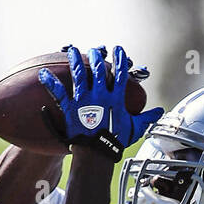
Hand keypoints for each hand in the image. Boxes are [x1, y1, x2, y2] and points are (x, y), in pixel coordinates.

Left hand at [39, 44, 162, 160]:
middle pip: (98, 68)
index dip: (120, 59)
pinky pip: (58, 92)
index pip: (120, 73)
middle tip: (94, 50)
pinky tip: (43, 73)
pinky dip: (50, 82)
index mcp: (116, 98)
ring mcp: (84, 100)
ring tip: (72, 50)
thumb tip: (160, 111)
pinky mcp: (71, 108)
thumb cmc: (116, 142)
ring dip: (75, 60)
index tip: (119, 49)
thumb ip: (147, 117)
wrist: (98, 154)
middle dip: (96, 56)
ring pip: (78, 74)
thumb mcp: (135, 129)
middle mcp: (100, 95)